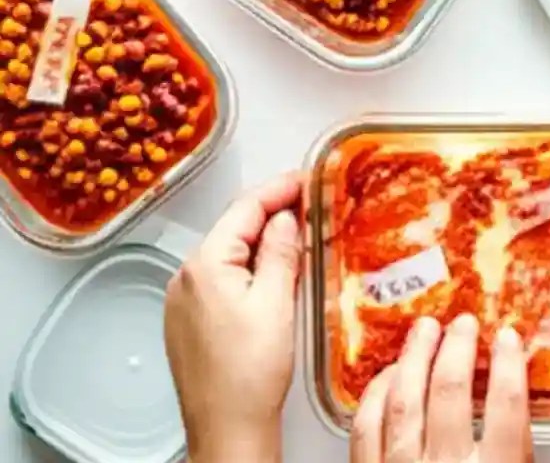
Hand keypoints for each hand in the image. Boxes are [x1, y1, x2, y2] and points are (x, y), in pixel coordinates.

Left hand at [164, 173, 304, 462]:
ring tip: (300, 239)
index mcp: (205, 265)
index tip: (306, 178)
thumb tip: (286, 218)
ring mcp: (184, 301)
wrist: (226, 427)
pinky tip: (274, 277)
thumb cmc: (250, 373)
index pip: (244, 208)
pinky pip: (222, 280)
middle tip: (311, 205)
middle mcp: (186, 278)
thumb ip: (281, 252)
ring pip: (228, 255)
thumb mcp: (277, 302)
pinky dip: (249, 268)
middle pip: (233, 229)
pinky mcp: (191, 322)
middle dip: (272, 213)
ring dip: (262, 242)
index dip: (279, 188)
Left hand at [351, 315, 532, 462]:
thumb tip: (513, 393)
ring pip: (404, 403)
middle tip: (463, 323)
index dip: (508, 365)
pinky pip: (366, 427)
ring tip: (425, 330)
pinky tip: (389, 375)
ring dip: (414, 359)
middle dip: (457, 349)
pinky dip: (376, 395)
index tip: (508, 337)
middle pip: (449, 394)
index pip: (506, 407)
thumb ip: (515, 448)